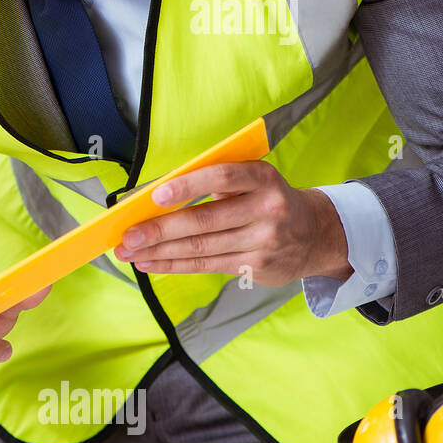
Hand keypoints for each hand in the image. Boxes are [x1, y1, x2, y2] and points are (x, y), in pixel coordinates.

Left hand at [113, 160, 352, 284]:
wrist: (315, 234)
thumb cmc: (266, 200)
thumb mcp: (251, 181)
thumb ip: (212, 184)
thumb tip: (153, 198)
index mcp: (262, 178)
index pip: (223, 177)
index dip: (188, 186)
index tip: (155, 195)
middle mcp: (267, 208)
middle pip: (204, 221)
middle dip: (159, 230)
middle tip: (127, 236)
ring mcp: (264, 241)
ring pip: (201, 247)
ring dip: (159, 252)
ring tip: (129, 252)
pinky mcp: (256, 265)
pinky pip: (206, 265)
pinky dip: (173, 264)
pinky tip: (150, 263)